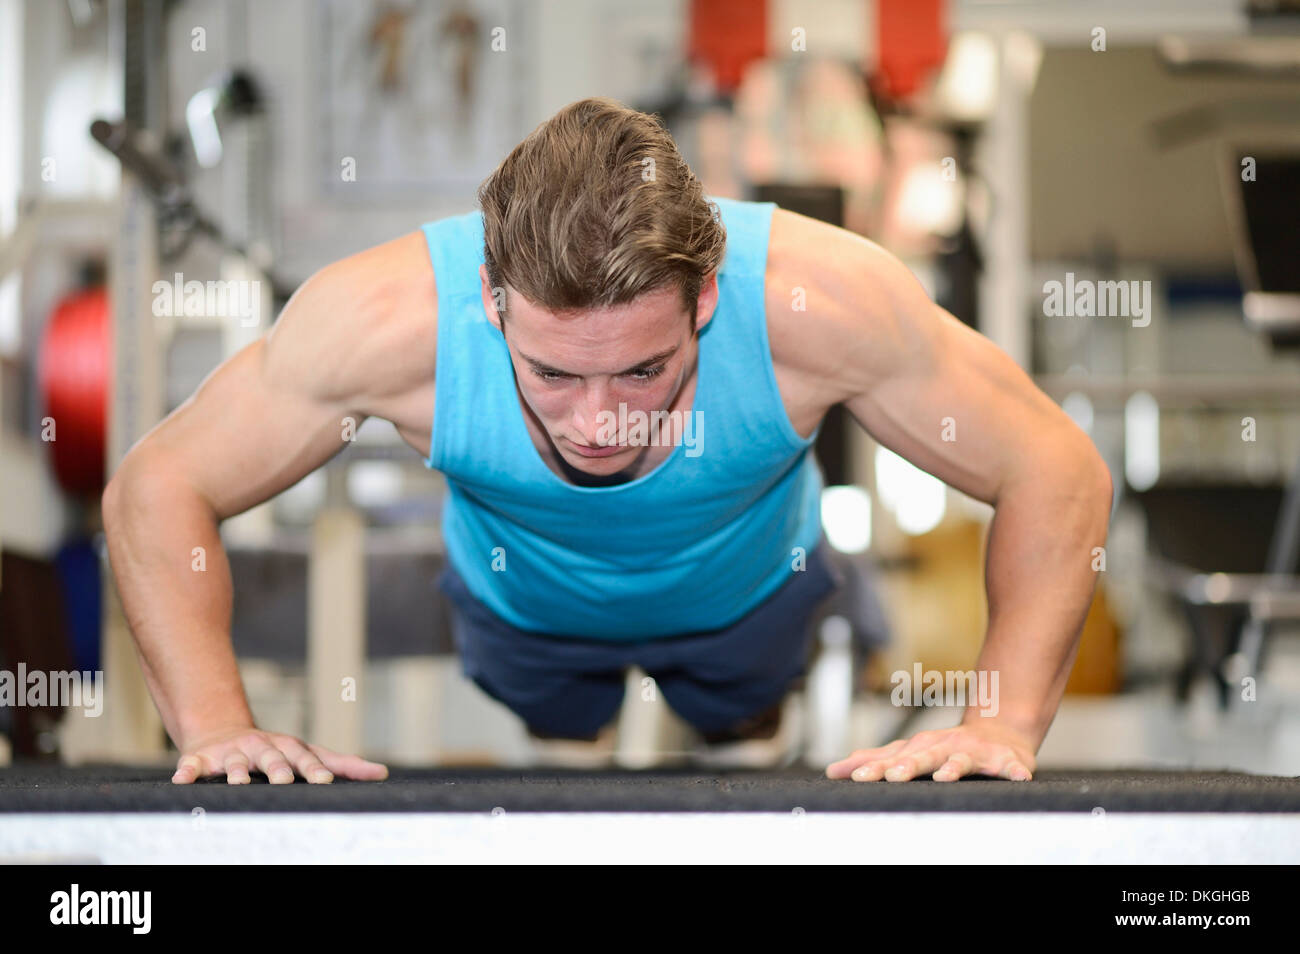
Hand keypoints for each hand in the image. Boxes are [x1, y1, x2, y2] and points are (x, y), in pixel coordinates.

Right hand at [171, 726, 389, 784]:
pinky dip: (187, 771)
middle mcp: (262, 747)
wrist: (224, 732)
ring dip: (236, 772)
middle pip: (272, 758)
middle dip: (278, 769)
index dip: (315, 769)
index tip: (326, 782)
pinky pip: (192, 764)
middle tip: (284, 782)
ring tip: (238, 783)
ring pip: (235, 762)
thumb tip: (383, 773)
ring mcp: (232, 752)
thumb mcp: (308, 754)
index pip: (306, 758)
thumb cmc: (275, 752)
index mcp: (288, 749)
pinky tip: (182, 780)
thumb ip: (344, 764)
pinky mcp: (202, 758)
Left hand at [826, 722, 1035, 782]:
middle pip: (923, 756)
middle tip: (892, 777)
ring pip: (962, 759)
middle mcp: (944, 746)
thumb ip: (875, 760)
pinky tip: (1018, 778)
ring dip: (953, 767)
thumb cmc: (947, 747)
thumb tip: (833, 770)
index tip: (852, 777)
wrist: (999, 731)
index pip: (892, 758)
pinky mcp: (1006, 760)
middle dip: (908, 766)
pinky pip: (1012, 767)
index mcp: (920, 747)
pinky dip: (1015, 771)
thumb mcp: (910, 751)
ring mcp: (974, 752)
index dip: (872, 767)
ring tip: (945, 778)